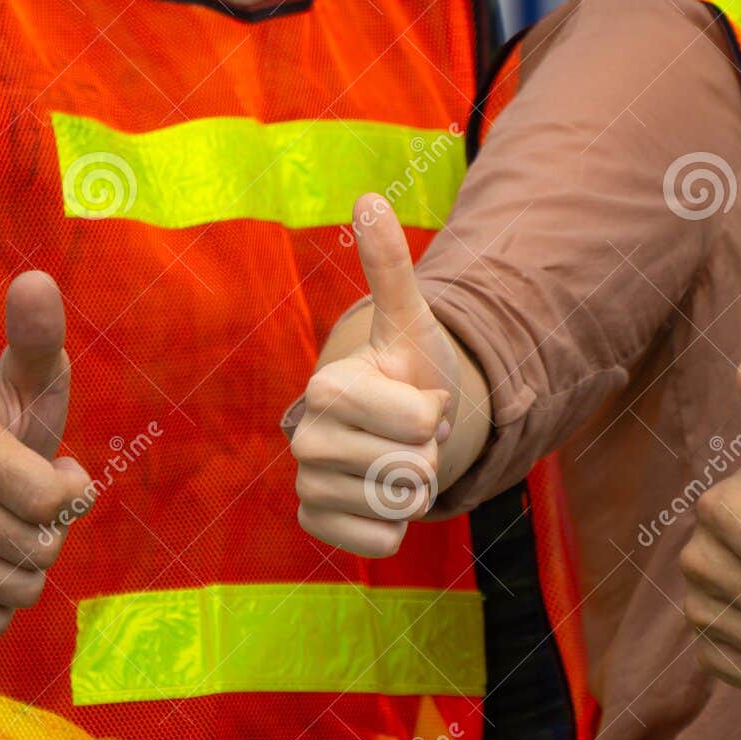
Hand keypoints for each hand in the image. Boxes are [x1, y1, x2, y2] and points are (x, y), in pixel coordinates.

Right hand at [0, 271, 91, 636]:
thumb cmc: (6, 420)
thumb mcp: (31, 376)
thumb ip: (38, 334)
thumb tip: (37, 281)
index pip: (49, 500)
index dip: (72, 491)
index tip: (58, 470)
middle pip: (37, 550)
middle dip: (55, 529)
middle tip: (33, 501)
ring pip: (17, 590)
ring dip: (33, 564)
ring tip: (12, 524)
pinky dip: (6, 599)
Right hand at [292, 194, 458, 557]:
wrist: (393, 425)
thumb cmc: (406, 371)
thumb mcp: (409, 321)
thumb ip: (390, 267)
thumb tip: (366, 198)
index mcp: (326, 388)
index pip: (420, 423)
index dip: (436, 413)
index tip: (417, 397)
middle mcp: (304, 438)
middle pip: (414, 469)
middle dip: (428, 452)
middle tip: (408, 433)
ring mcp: (306, 484)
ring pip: (402, 507)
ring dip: (416, 487)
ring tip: (396, 457)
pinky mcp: (314, 524)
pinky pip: (384, 541)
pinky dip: (397, 523)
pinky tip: (380, 493)